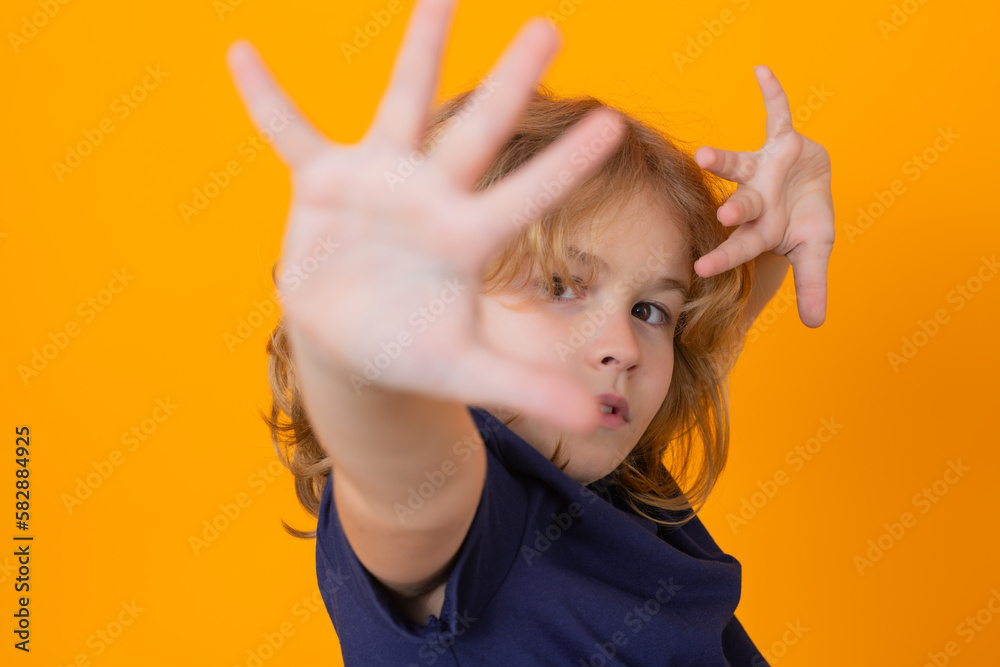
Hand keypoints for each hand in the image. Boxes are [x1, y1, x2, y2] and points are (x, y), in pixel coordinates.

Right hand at [224, 0, 624, 432]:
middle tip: (552, 25)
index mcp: (469, 238)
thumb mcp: (468, 371)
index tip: (612, 123)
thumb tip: (600, 419)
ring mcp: (379, 182)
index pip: (525, 196)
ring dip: (420, 49)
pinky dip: (267, 101)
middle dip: (511, 82)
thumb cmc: (414, 348)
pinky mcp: (323, 183)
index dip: (565, 166)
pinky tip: (242, 54)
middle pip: (477, 130)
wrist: (352, 340)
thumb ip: (529, 388)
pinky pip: (289, 133)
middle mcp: (432, 196)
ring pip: (402, 104)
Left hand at [692, 65, 833, 327]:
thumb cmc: (805, 220)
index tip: (700, 268)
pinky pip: (778, 113)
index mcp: (762, 230)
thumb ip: (812, 284)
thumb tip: (817, 325)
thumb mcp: (815, 251)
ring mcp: (764, 170)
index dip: (724, 256)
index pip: (741, 246)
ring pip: (739, 165)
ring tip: (703, 155)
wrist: (811, 184)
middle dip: (735, 211)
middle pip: (742, 207)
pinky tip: (762, 70)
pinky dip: (773, 92)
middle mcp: (756, 200)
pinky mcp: (780, 141)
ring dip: (723, 160)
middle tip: (724, 215)